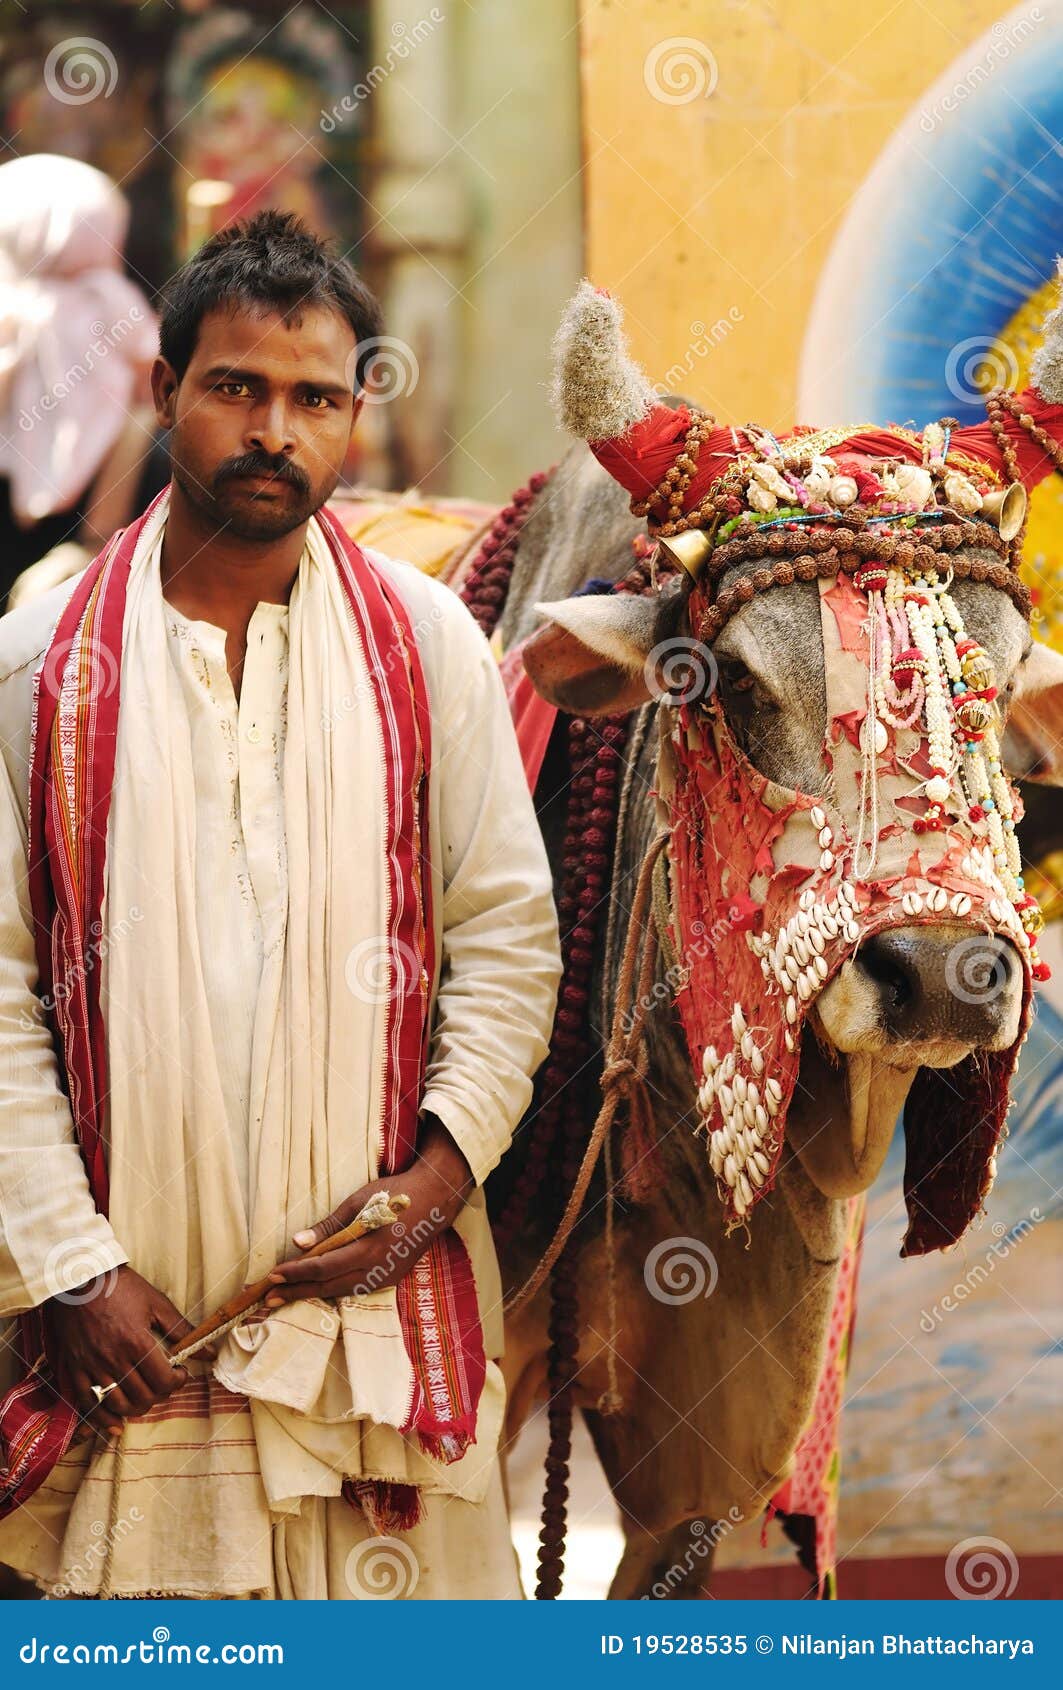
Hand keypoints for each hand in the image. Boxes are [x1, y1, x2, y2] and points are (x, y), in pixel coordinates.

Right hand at [48, 1265, 193, 1440]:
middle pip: (143, 1397)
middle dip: (160, 1395)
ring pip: (118, 1405)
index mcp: (137, 1342)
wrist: (81, 1277)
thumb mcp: (156, 1303)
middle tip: (164, 1384)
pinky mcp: (75, 1368)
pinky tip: (115, 1423)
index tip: (181, 1374)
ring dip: (136, 1408)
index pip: (163, 1381)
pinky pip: (88, 1403)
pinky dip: (102, 1418)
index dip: (178, 1383)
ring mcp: (92, 1365)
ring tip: (145, 1398)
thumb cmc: (121, 1287)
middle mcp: (114, 1358)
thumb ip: (181, 1330)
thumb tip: (208, 1350)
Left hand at [263, 1114, 474, 1306]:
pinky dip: (335, 1289)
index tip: (271, 1276)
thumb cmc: (395, 1193)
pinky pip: (357, 1288)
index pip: (322, 1266)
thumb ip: (328, 1226)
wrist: (436, 1198)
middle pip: (329, 1285)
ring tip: (287, 1296)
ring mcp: (387, 1276)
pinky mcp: (392, 1277)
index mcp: (368, 1248)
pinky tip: (319, 1287)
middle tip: (267, 1299)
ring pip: (342, 1291)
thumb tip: (298, 1243)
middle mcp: (377, 1268)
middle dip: (297, 1291)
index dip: (295, 1273)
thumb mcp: (358, 1202)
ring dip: (313, 1293)